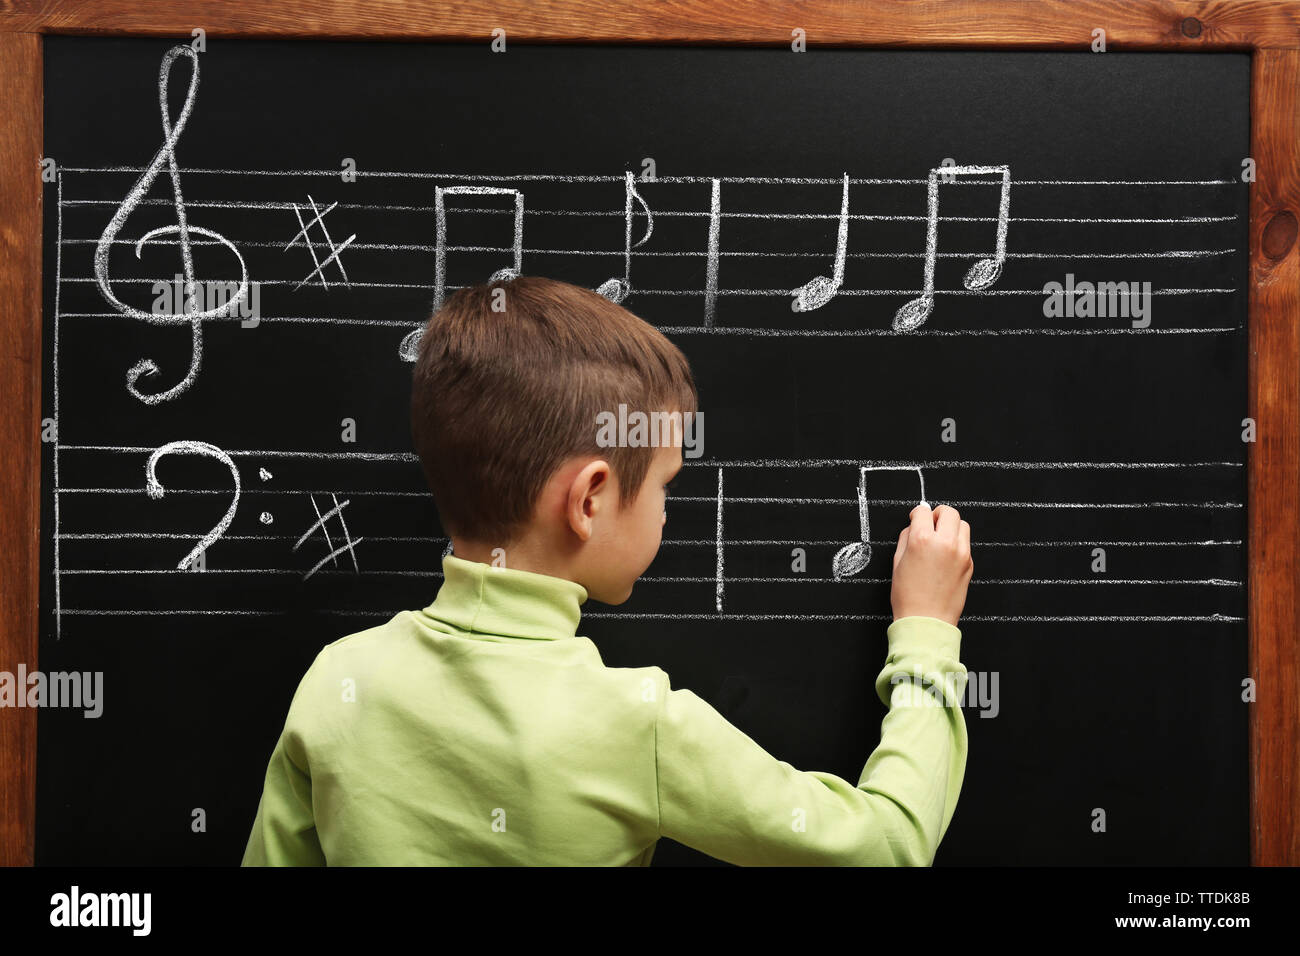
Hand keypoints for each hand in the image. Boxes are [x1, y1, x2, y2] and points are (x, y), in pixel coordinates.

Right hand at [890, 503, 972, 627]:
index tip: (916, 518)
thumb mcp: (897, 562)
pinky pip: (965, 543)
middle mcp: (944, 543)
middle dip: (937, 514)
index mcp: (922, 540)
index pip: (923, 511)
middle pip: (949, 512)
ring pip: (962, 524)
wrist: (926, 620)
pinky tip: (945, 556)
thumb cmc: (908, 596)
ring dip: (951, 526)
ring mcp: (961, 553)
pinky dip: (957, 543)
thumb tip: (914, 526)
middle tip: (930, 524)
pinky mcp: (969, 564)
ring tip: (940, 539)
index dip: (917, 513)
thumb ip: (906, 538)